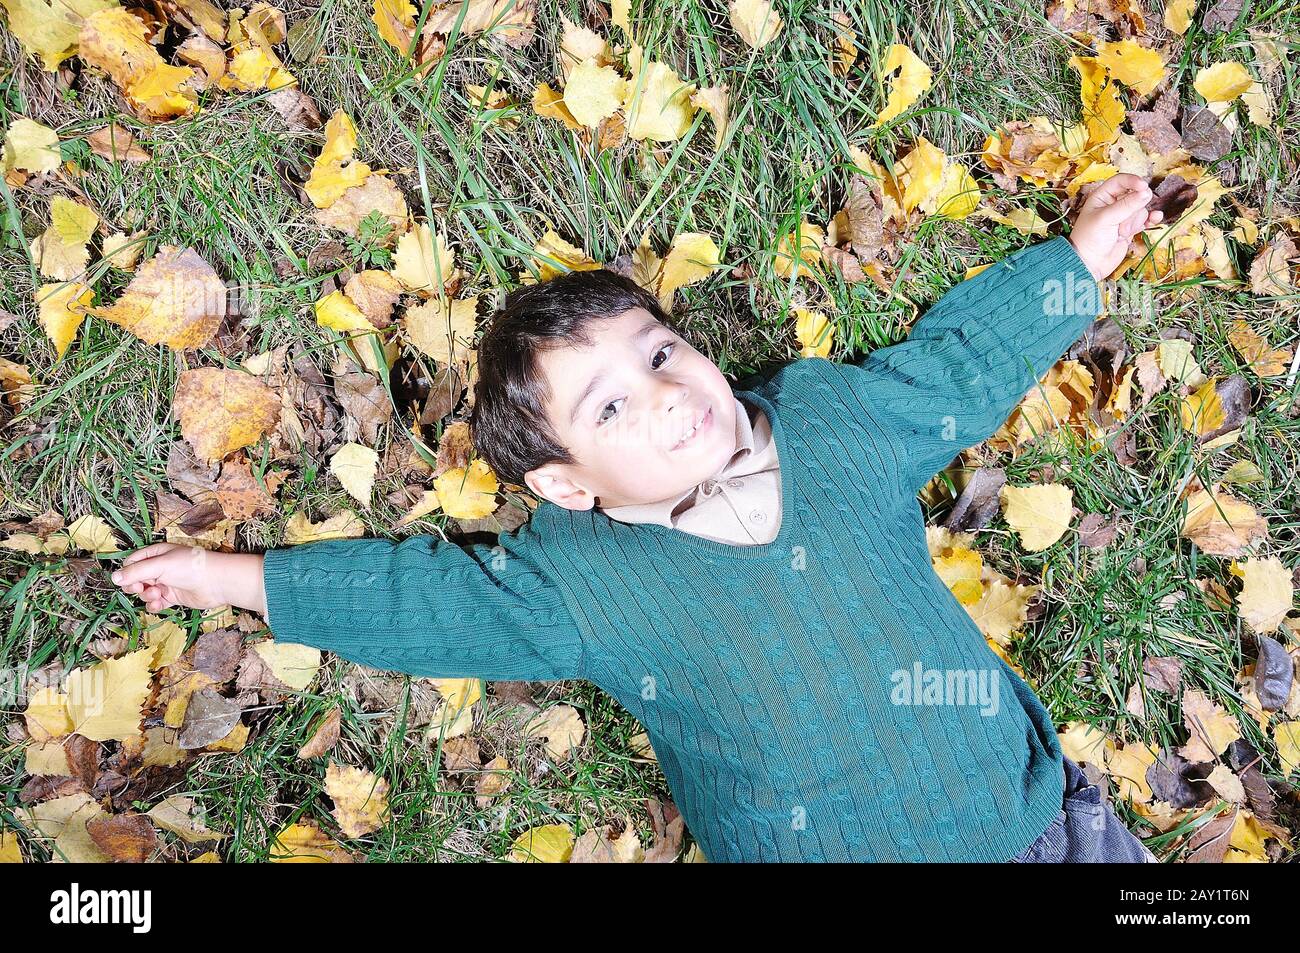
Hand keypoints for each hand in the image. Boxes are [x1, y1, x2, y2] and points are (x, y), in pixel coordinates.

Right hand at [111, 544, 266, 615]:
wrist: (218, 582)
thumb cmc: (191, 567)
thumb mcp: (161, 565)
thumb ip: (136, 572)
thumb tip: (113, 578)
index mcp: (156, 554)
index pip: (131, 563)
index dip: (127, 573)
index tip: (130, 581)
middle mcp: (160, 567)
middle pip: (135, 579)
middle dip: (136, 586)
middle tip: (142, 589)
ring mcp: (166, 582)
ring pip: (145, 592)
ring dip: (147, 596)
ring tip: (159, 595)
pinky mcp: (173, 596)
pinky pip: (156, 603)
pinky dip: (155, 605)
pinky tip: (160, 604)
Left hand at [1068, 173, 1163, 281]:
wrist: (1090, 264)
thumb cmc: (1090, 239)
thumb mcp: (1106, 219)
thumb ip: (1127, 205)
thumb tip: (1146, 193)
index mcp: (1101, 196)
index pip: (1120, 181)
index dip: (1133, 181)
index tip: (1144, 186)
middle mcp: (1113, 203)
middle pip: (1134, 195)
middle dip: (1133, 208)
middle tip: (1123, 222)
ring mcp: (1123, 216)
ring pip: (1141, 208)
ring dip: (1136, 220)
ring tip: (1122, 233)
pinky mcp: (1130, 227)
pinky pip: (1146, 218)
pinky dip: (1151, 219)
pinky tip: (1156, 218)